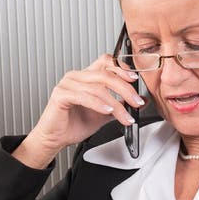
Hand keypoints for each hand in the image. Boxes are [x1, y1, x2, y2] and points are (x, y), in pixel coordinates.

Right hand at [14, 56, 145, 167]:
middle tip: (136, 102)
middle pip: (105, 74)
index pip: (106, 61)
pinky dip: (98, 104)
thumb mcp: (105, 114)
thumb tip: (142, 101)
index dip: (122, 68)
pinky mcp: (61, 95)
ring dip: (115, 103)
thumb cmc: (75, 124)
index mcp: (86, 77)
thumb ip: (121, 105)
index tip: (135, 80)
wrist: (56, 138)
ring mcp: (68, 84)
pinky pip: (84, 96)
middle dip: (125, 89)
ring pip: (98, 88)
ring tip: (125, 116)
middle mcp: (77, 77)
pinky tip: (107, 111)